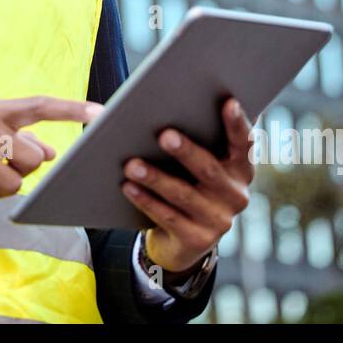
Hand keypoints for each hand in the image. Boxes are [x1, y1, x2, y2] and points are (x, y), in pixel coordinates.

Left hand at [122, 95, 253, 273]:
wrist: (182, 239)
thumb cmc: (183, 182)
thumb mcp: (188, 161)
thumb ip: (173, 130)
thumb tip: (99, 108)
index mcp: (239, 167)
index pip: (243, 143)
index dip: (237, 124)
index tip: (228, 102)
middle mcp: (236, 194)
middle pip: (209, 169)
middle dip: (186, 151)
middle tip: (165, 135)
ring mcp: (219, 220)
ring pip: (184, 195)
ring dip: (157, 178)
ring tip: (131, 164)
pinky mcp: (198, 240)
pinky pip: (169, 217)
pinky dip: (147, 200)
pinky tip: (129, 187)